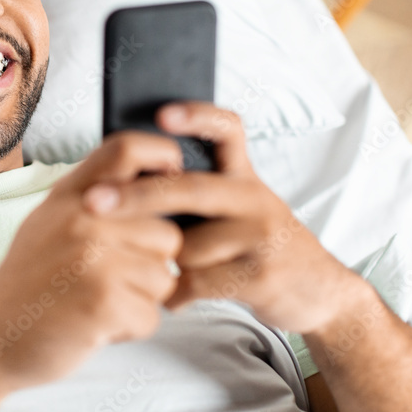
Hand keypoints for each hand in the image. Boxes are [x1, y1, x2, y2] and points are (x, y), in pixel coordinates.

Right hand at [0, 131, 185, 393]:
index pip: (127, 149)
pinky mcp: (105, 300)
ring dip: (140, 299)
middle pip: (167, 232)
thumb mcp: (50, 222)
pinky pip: (151, 315)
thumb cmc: (28, 284)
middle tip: (108, 279)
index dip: (164, 156)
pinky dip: (129, 328)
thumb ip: (94, 198)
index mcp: (70, 195)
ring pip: (164, 277)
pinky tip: (93, 324)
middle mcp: (83, 217)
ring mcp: (94, 257)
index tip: (172, 176)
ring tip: (96, 300)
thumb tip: (155, 178)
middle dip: (149, 265)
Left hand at [93, 100, 363, 334]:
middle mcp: (254, 197)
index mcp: (242, 176)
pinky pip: (196, 283)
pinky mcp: (261, 275)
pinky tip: (178, 297)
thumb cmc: (254, 246)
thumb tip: (126, 172)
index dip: (196, 116)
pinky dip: (177, 295)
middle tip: (93, 202)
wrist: (318, 293)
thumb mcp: (236, 208)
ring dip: (164, 264)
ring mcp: (260, 236)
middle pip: (189, 188)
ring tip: (163, 272)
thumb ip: (196, 190)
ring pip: (187, 246)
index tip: (161, 114)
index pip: (226, 130)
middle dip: (135, 196)